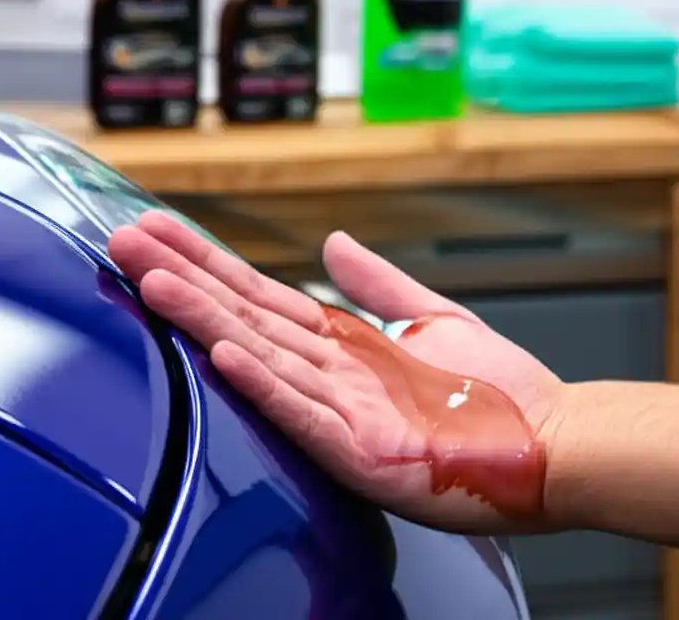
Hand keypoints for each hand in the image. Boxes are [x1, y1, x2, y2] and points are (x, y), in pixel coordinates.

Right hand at [109, 211, 566, 534]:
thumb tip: (334, 243)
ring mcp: (337, 414)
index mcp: (338, 347)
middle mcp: (326, 377)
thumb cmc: (497, 393)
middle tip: (123, 242)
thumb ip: (379, 284)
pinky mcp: (359, 451)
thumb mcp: (433, 317)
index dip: (207, 261)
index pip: (257, 294)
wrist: (556, 445)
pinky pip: (300, 412)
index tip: (158, 227)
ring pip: (258, 357)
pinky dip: (260, 383)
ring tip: (153, 283)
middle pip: (241, 317)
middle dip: (182, 278)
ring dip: (203, 322)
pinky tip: (220, 354)